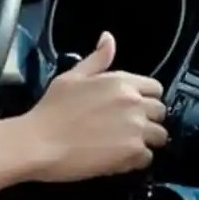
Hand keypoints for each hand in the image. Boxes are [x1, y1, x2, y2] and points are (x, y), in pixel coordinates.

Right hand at [19, 32, 166, 182]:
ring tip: (122, 146)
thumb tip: (108, 39)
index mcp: (121, 82)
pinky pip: (147, 157)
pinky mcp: (132, 153)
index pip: (155, 88)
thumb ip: (96, 59)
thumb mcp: (70, 77)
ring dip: (144, 141)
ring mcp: (136, 129)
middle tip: (124, 129)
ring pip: (159, 136)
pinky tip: (116, 158)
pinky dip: (135, 160)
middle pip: (160, 112)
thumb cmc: (50, 110)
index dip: (144, 99)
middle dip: (147, 120)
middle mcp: (134, 103)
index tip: (129, 108)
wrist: (38, 142)